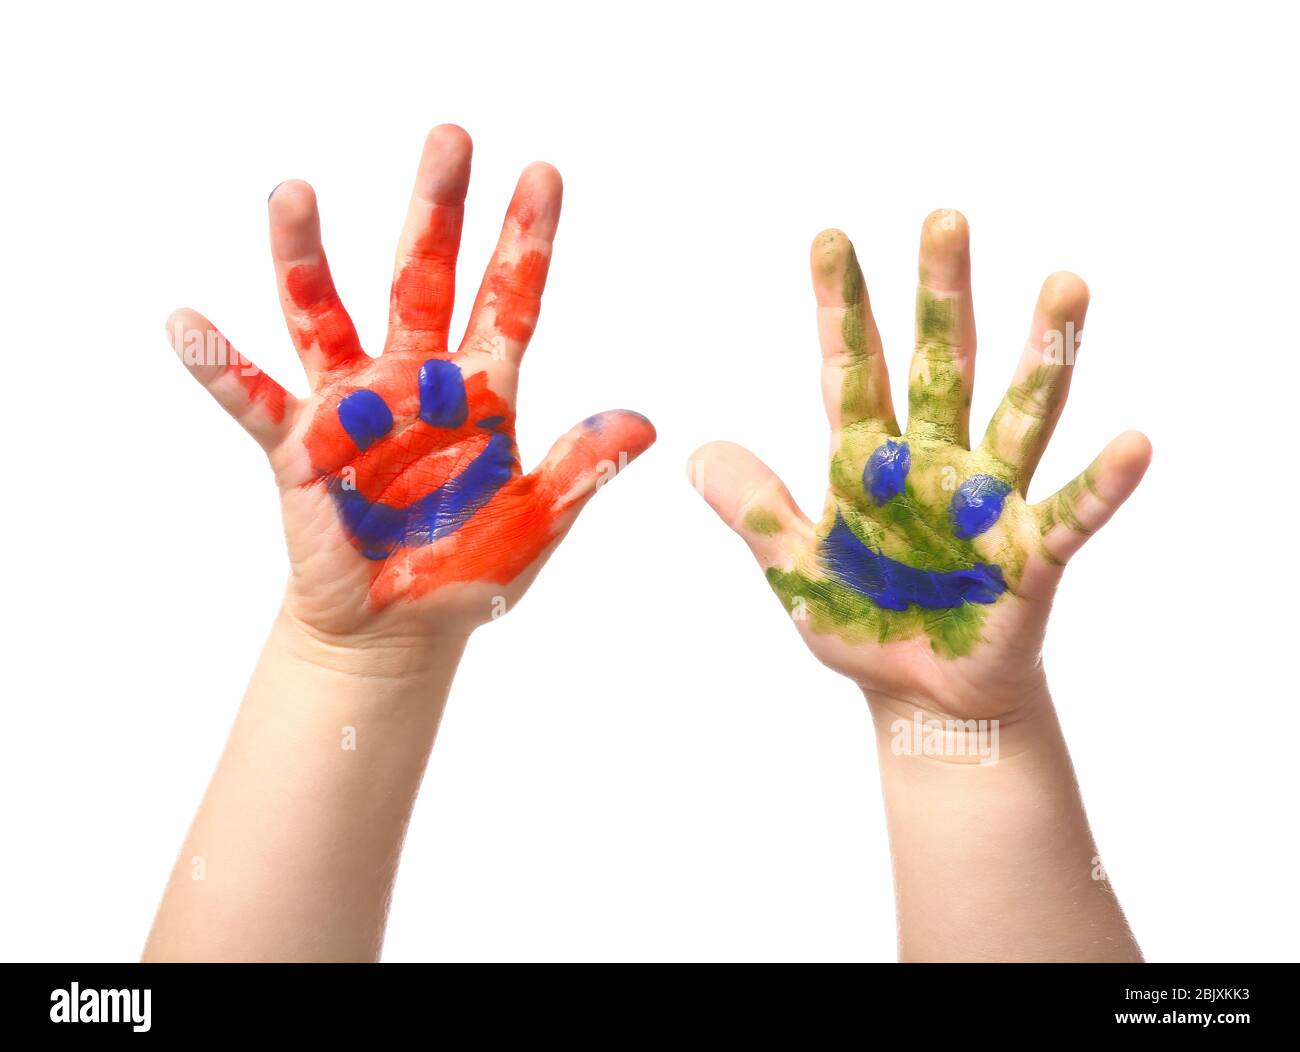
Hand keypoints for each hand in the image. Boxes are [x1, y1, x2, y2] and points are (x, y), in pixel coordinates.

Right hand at [168, 126, 654, 640]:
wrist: (398, 629)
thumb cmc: (467, 573)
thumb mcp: (533, 523)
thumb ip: (578, 470)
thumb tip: (644, 425)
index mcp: (482, 391)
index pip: (510, 300)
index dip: (526, 240)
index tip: (541, 172)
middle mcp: (414, 379)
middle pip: (423, 278)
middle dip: (435, 210)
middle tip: (448, 136)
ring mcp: (352, 405)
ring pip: (326, 315)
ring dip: (308, 258)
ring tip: (293, 193)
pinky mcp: (298, 445)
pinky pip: (255, 398)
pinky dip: (221, 364)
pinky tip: (187, 321)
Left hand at [690, 212, 1149, 719]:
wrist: (919, 700)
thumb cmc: (863, 627)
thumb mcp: (794, 568)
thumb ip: (756, 509)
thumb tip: (694, 453)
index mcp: (870, 463)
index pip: (853, 370)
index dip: (841, 308)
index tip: (831, 239)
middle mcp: (934, 464)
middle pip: (942, 365)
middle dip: (942, 296)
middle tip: (945, 218)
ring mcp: (987, 503)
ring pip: (1019, 414)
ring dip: (1042, 353)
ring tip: (1065, 284)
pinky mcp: (1030, 556)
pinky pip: (1069, 513)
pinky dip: (1101, 484)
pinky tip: (1132, 444)